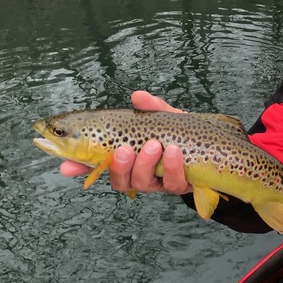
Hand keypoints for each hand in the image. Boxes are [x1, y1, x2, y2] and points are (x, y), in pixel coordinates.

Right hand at [60, 91, 191, 194]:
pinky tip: (175, 152)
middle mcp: (139, 173)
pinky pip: (172, 183)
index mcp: (128, 156)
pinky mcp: (178, 186)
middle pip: (118, 180)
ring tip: (155, 145)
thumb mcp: (167, 117)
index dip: (79, 167)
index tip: (65, 166)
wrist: (216, 149)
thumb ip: (152, 108)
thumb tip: (137, 96)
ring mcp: (158, 182)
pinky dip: (173, 166)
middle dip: (118, 166)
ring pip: (141, 183)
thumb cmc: (183, 132)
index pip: (97, 165)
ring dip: (145, 164)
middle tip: (124, 149)